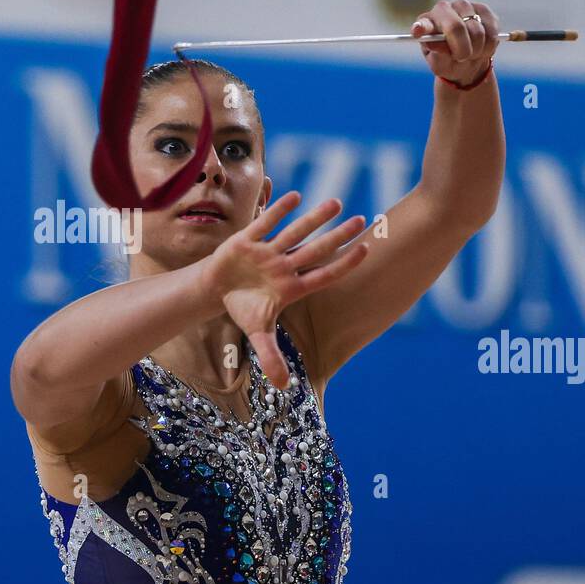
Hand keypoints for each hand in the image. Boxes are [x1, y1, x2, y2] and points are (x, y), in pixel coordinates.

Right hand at [200, 191, 368, 388]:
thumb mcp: (258, 333)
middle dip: (339, 236)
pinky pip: (266, 223)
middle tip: (364, 220)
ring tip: (338, 202)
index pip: (325, 274)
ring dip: (316, 217)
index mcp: (293, 286)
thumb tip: (285, 386)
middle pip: (318, 249)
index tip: (366, 250)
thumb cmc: (244, 308)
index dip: (345, 264)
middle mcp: (286, 266)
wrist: (218, 289)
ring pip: (296, 231)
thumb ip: (271, 357)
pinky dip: (278, 210)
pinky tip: (296, 196)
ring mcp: (269, 252)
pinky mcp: (248, 240)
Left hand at [411, 0, 499, 85]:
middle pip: (456, 27)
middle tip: (463, 58)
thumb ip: (437, 56)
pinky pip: (492, 32)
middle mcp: (444, 9)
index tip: (417, 32)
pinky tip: (482, 48)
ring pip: (477, 32)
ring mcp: (464, 6)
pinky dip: (489, 47)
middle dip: (463, 49)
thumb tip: (434, 44)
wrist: (468, 61)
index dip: (421, 27)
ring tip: (472, 54)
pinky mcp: (483, 10)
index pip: (424, 24)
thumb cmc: (449, 62)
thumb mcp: (440, 65)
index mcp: (427, 23)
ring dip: (477, 50)